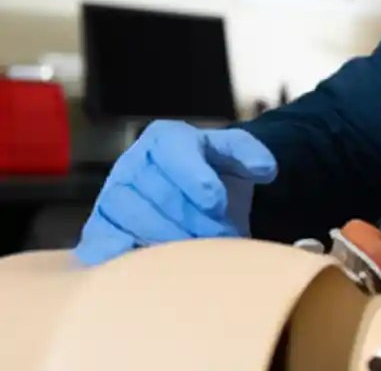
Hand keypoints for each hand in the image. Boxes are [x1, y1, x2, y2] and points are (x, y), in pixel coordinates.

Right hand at [73, 120, 277, 265]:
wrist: (195, 192)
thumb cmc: (216, 171)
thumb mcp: (236, 154)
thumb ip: (251, 153)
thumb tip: (265, 168)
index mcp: (167, 138)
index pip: (175, 151)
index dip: (195, 177)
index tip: (217, 202)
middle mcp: (134, 162)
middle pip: (157, 190)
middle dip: (192, 218)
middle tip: (222, 238)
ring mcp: (114, 194)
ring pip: (128, 214)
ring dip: (164, 238)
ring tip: (196, 253)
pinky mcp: (102, 225)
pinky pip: (98, 236)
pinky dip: (110, 248)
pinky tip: (131, 259)